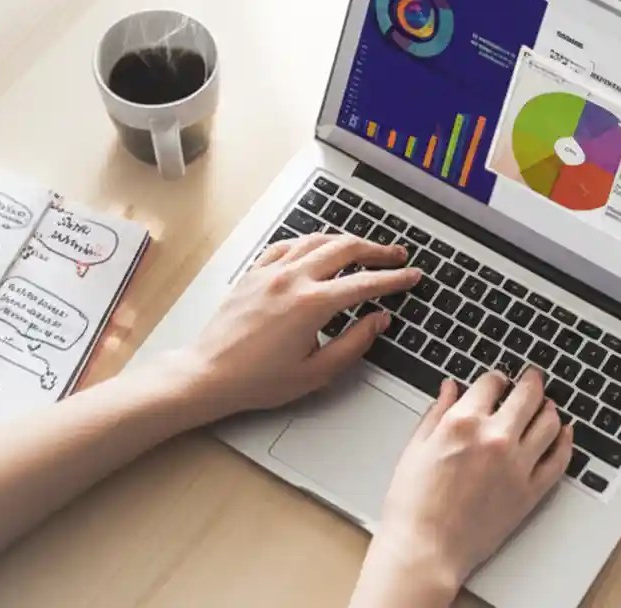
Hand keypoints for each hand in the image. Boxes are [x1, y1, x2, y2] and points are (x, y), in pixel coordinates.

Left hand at [161, 233, 419, 426]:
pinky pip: (288, 245)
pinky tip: (318, 248)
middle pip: (345, 249)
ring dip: (346, 241)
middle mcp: (292, 279)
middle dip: (376, 250)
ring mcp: (270, 271)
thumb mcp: (316, 372)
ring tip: (364, 248)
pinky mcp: (254, 272)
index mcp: (311, 304)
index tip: (411, 275)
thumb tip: (379, 320)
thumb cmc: (258, 380)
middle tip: (396, 255)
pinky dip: (310, 243)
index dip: (394, 279)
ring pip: (317, 240)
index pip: (365, 283)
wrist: (209, 374)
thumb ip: (354, 343)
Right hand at [351, 369, 573, 605]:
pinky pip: (559, 460)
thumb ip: (436, 413)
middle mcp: (495, 438)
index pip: (492, 382)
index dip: (496, 378)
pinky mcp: (530, 492)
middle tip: (533, 378)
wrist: (426, 550)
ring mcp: (517, 465)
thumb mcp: (415, 448)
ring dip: (549, 408)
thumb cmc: (413, 505)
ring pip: (549, 423)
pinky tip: (564, 434)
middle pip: (528, 395)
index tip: (498, 381)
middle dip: (531, 382)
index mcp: (463, 423)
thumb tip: (449, 388)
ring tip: (547, 405)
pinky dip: (565, 442)